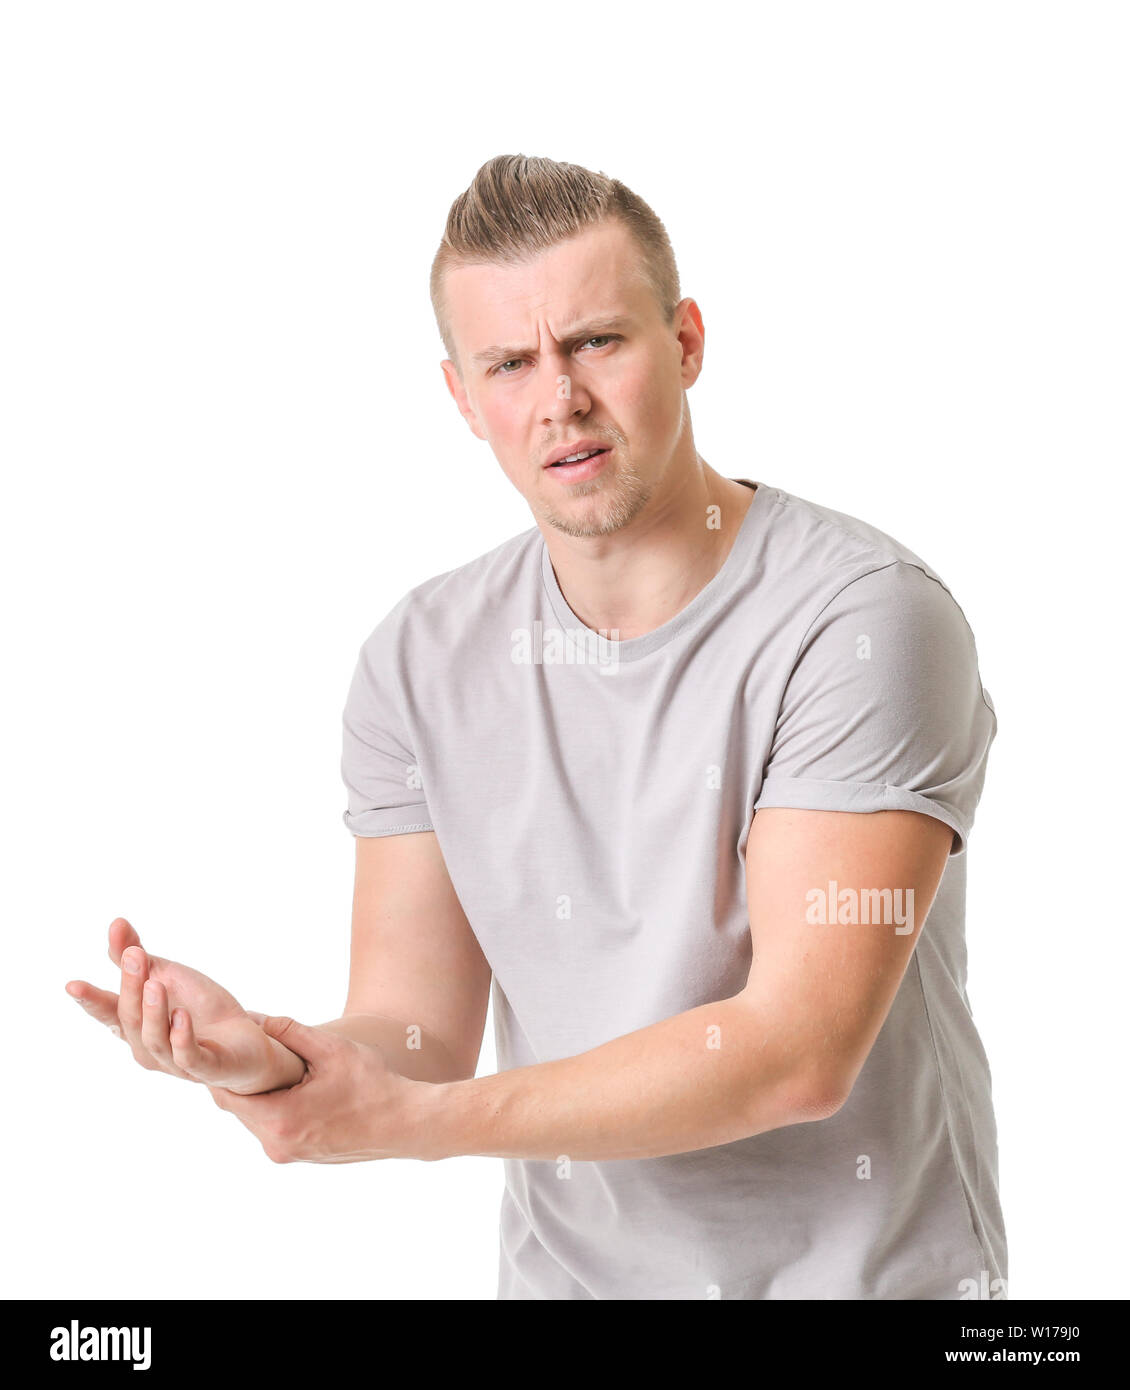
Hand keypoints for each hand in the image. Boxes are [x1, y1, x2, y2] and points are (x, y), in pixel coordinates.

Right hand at [65, 917, 305, 1093]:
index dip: (91, 1000)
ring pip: (155, 1039)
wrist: (244, 1041)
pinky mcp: (206, 1067)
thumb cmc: (198, 1008)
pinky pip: (188, 1057)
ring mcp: (174, 1060)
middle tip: (134, 956)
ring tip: (155, 984)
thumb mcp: (168, 975)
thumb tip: (117, 924)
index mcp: (135, 1024)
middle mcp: (148, 1046)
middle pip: (131, 1018)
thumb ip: (137, 956)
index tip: (72, 985)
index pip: (108, 1012)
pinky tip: (181, 1017)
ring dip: (153, 1011)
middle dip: (130, 987)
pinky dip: (182, 1038)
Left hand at [209, 1015, 433, 1163]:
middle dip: (237, 1079)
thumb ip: (290, 1032)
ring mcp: (289, 1155)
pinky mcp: (302, 1157)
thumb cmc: (373, 1085)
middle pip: (238, 1108)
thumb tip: (256, 1019)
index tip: (219, 1046)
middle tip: (239, 1049)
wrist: (406, 1124)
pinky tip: (290, 1086)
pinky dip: (275, 1107)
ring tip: (267, 1065)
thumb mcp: (332, 1049)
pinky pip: (274, 1129)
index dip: (219, 1070)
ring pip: (256, 1119)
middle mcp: (277, 1145)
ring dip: (258, 1094)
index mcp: (280, 1119)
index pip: (227, 1095)